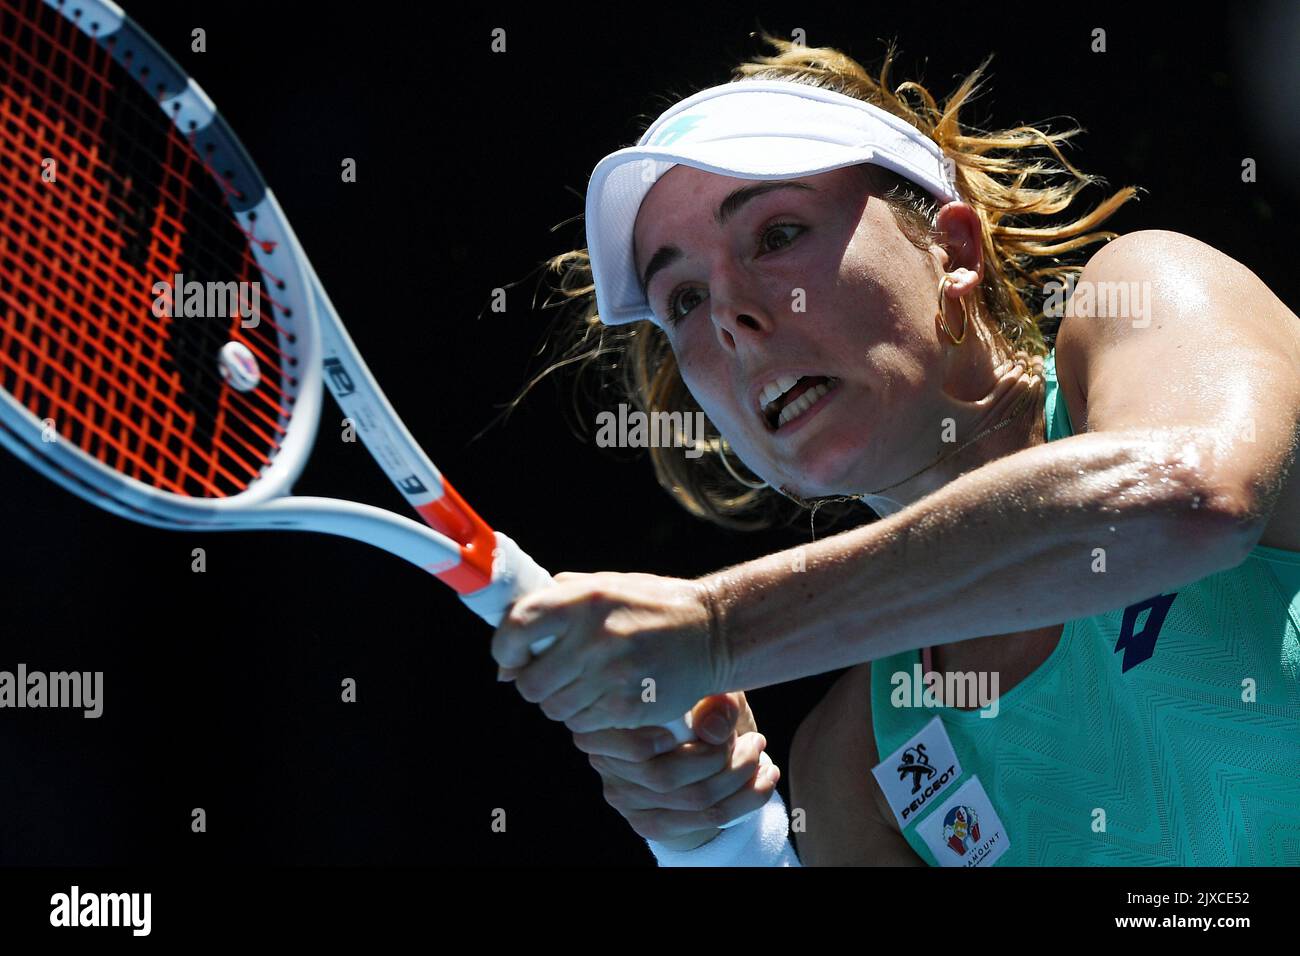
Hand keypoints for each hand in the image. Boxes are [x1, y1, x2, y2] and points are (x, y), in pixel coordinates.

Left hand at [492, 571, 727, 733]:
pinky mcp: (629, 707)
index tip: (511, 655)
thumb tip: (510, 645)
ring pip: (555, 709)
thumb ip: (560, 598)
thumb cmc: (654, 606)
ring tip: (582, 688)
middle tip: (550, 677)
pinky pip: (583, 725)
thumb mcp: (608, 583)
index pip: (518, 626)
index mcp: (586, 600)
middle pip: (531, 682)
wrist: (713, 633)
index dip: (505, 648)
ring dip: (560, 703)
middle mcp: (595, 637)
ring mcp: (612, 675)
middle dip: (533, 683)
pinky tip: (604, 699)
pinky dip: (586, 717)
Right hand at [571, 691, 778, 849]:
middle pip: (665, 776)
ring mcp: (624, 797)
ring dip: (740, 778)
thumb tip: (714, 730)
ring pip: (693, 798)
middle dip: (723, 760)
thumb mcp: (709, 688)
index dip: (674, 739)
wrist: (698, 741)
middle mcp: (605, 762)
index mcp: (607, 719)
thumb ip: (713, 699)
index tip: (715, 731)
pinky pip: (707, 818)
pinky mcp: (649, 823)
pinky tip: (765, 779)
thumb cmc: (696, 701)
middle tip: (755, 740)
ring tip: (762, 754)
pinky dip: (746, 799)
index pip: (633, 741)